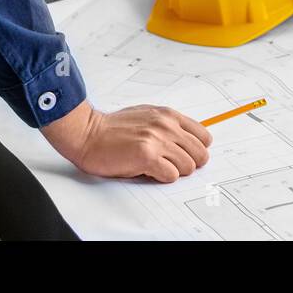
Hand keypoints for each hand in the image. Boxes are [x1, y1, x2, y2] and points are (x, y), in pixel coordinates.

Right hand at [39, 99, 212, 182]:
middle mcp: (166, 126)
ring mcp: (157, 140)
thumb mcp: (145, 115)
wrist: (87, 134)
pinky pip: (171, 175)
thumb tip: (187, 140)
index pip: (204, 136)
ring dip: (174, 172)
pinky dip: (161, 178)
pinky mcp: (147, 156)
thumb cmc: (112, 128)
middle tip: (170, 165)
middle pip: (201, 155)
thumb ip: (167, 125)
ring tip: (156, 167)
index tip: (184, 155)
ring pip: (188, 167)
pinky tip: (147, 171)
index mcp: (168, 115)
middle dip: (188, 164)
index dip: (196, 150)